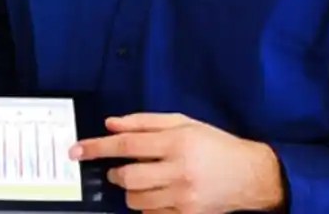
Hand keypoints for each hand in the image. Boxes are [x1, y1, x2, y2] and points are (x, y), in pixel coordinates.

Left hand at [70, 113, 284, 213]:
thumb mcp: (182, 123)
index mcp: (177, 142)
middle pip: (128, 177)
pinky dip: (147, 206)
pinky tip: (159, 195)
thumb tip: (109, 124)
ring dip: (130, 191)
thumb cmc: (214, 144)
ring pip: (136, 200)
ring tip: (144, 182)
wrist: (251, 175)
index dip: (97, 147)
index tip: (76, 151)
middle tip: (121, 169)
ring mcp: (185, 197)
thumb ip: (144, 123)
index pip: (127, 145)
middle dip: (116, 174)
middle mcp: (180, 170)